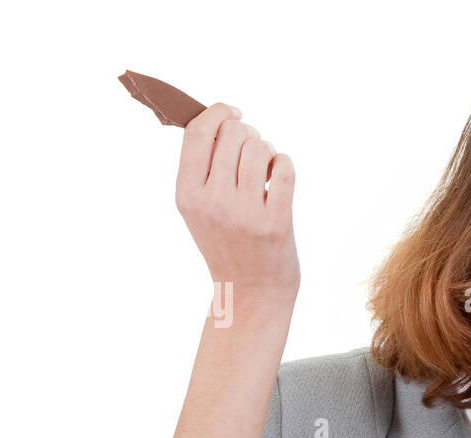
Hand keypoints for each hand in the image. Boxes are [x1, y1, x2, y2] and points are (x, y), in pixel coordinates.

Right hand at [174, 102, 299, 305]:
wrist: (250, 291)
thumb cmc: (226, 242)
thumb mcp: (197, 208)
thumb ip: (201, 167)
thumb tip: (219, 117)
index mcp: (187, 195)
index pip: (197, 133)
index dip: (218, 113)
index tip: (233, 113)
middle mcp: (213, 202)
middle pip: (232, 134)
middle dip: (247, 133)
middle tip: (252, 150)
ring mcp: (245, 213)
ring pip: (260, 148)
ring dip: (267, 150)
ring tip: (264, 170)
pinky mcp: (276, 222)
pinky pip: (284, 168)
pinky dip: (284, 164)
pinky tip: (279, 176)